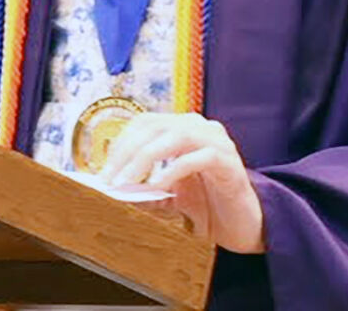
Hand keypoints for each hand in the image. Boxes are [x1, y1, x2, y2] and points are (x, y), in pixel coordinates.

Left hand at [101, 112, 265, 253]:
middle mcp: (199, 127)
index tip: (103, 171)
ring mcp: (216, 141)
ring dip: (144, 159)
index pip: (144, 123)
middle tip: (109, 179)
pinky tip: (158, 187)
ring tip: (126, 183)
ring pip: (173, 137)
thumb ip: (145, 191)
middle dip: (126, 153)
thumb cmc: (208, 206)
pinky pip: (196, 158)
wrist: (244, 225)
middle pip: (153, 127)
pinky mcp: (228, 160)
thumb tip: (115, 189)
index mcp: (182, 129)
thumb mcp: (169, 198)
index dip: (120, 144)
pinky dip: (172, 171)